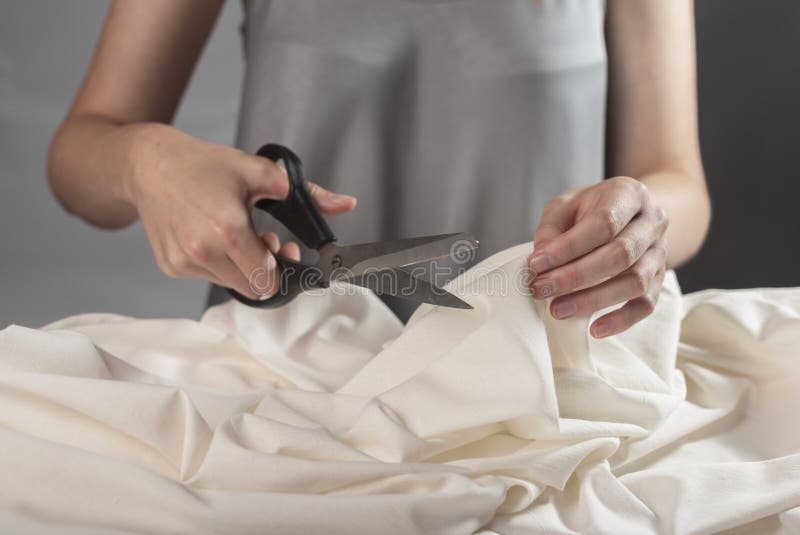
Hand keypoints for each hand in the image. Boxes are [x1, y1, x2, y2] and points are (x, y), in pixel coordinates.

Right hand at [122, 124, 355, 298]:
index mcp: (228, 230)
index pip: (267, 280)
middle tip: (267, 241)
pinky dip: (219, 264)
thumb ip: (309, 194)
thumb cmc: (205, 165)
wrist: (150, 164)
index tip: (284, 249)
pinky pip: (207, 278)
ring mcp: (183, 262)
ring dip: (242, 267)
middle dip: (266, 270)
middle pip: (252, 288)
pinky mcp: (170, 266)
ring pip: (230, 285)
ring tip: (238, 235)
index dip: (283, 269)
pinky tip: (214, 238)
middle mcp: (202, 252)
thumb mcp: (261, 172)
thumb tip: (348, 204)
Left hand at [528, 176, 668, 337]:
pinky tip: (594, 329)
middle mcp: (652, 222)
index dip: (568, 247)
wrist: (631, 214)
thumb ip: (551, 229)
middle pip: (620, 254)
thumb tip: (539, 262)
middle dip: (576, 276)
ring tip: (558, 310)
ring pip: (634, 282)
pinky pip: (646, 305)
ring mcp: (660, 253)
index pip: (603, 223)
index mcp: (629, 194)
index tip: (536, 264)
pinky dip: (620, 320)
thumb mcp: (566, 206)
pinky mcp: (659, 280)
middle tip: (542, 290)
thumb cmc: (592, 209)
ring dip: (593, 300)